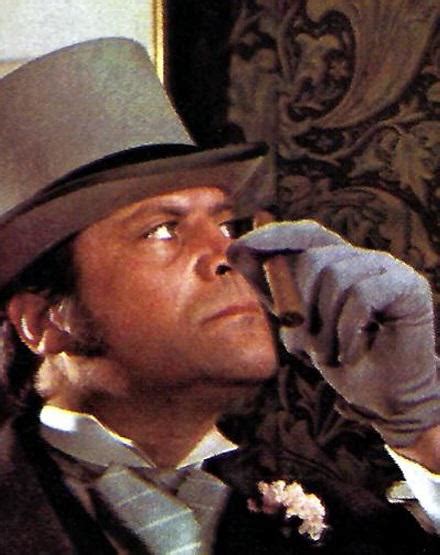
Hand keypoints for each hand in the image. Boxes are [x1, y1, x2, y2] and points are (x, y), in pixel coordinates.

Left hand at [227, 220, 439, 447]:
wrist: (379, 395)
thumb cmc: (337, 356)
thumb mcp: (294, 322)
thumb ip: (270, 288)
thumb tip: (234, 250)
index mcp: (335, 262)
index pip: (304, 234)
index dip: (273, 237)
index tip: (237, 249)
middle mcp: (361, 258)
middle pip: (315, 260)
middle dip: (300, 307)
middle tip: (306, 344)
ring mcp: (386, 268)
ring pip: (337, 279)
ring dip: (326, 329)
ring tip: (333, 354)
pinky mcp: (408, 286)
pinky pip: (362, 296)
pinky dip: (348, 331)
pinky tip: (353, 352)